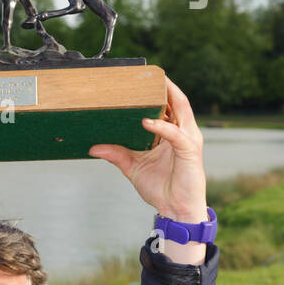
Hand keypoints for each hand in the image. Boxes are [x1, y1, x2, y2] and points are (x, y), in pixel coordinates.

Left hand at [88, 78, 206, 222]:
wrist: (176, 210)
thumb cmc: (161, 188)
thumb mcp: (133, 168)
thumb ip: (117, 154)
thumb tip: (93, 147)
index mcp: (172, 133)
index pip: (167, 106)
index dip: (156, 92)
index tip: (139, 80)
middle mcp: (182, 132)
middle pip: (176, 101)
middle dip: (164, 86)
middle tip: (147, 74)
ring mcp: (188, 139)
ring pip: (180, 109)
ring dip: (166, 96)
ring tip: (152, 84)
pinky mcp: (189, 150)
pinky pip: (174, 134)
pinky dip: (161, 126)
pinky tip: (146, 122)